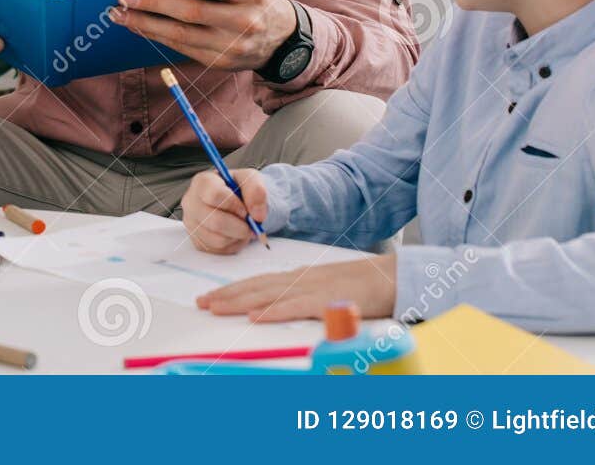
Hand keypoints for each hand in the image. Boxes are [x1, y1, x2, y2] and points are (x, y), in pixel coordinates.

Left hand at [109, 0, 296, 70]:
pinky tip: (137, 25)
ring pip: (182, 35)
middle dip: (154, 2)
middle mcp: (244, 22)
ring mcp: (231, 46)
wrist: (283, 41)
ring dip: (146, 23)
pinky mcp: (219, 63)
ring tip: (120, 13)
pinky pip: (181, 49)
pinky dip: (156, 36)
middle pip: (193, 12)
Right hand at [182, 167, 267, 253]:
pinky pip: (218, 250)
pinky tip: (234, 233)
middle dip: (240, 227)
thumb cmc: (238, 188)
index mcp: (202, 182)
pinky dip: (232, 245)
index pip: (215, 195)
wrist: (234, 201)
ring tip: (242, 226)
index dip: (235, 205)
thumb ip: (257, 190)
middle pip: (216, 222)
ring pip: (218, 240)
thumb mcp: (250, 179)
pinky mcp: (197, 241)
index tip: (246, 210)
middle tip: (250, 225)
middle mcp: (191, 202)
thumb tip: (257, 214)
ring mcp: (192, 224)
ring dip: (237, 237)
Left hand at [196, 253, 397, 321]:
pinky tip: (255, 315)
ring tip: (214, 307)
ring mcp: (312, 289)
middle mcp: (300, 280)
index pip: (259, 282)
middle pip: (256, 286)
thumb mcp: (328, 290)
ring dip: (239, 301)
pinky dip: (273, 311)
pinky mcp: (327, 302)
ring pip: (268, 295)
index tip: (211, 297)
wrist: (394, 278)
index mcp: (300, 278)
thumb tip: (281, 307)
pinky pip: (295, 307)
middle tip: (200, 303)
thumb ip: (305, 297)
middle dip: (226, 295)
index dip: (233, 289)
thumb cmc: (364, 288)